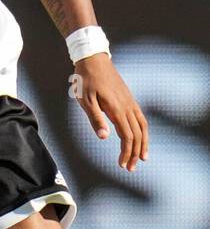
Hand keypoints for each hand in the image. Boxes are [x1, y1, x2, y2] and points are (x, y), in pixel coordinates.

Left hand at [73, 54, 148, 171]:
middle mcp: (128, 106)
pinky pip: (140, 118)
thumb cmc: (86, 80)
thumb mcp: (85, 100)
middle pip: (137, 135)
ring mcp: (130, 102)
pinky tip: (140, 138)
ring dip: (143, 144)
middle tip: (130, 169)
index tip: (121, 165)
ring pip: (143, 127)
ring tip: (142, 158)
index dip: (126, 152)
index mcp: (117, 109)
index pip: (127, 136)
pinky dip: (143, 131)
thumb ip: (95, 119)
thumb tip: (104, 138)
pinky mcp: (129, 99)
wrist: (94, 60)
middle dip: (135, 153)